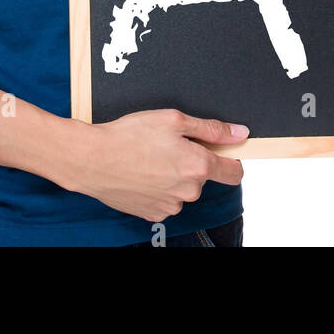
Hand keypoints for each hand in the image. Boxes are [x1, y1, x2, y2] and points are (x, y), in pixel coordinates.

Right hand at [63, 109, 246, 221]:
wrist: (93, 159)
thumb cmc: (129, 135)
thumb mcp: (173, 119)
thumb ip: (211, 128)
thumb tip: (239, 133)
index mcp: (198, 166)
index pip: (234, 172)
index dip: (230, 158)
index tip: (221, 151)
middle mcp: (189, 191)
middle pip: (203, 177)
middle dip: (192, 161)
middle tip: (168, 144)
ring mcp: (171, 205)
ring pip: (183, 189)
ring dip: (174, 175)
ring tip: (150, 158)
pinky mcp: (153, 214)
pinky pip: (166, 200)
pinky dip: (159, 188)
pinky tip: (142, 173)